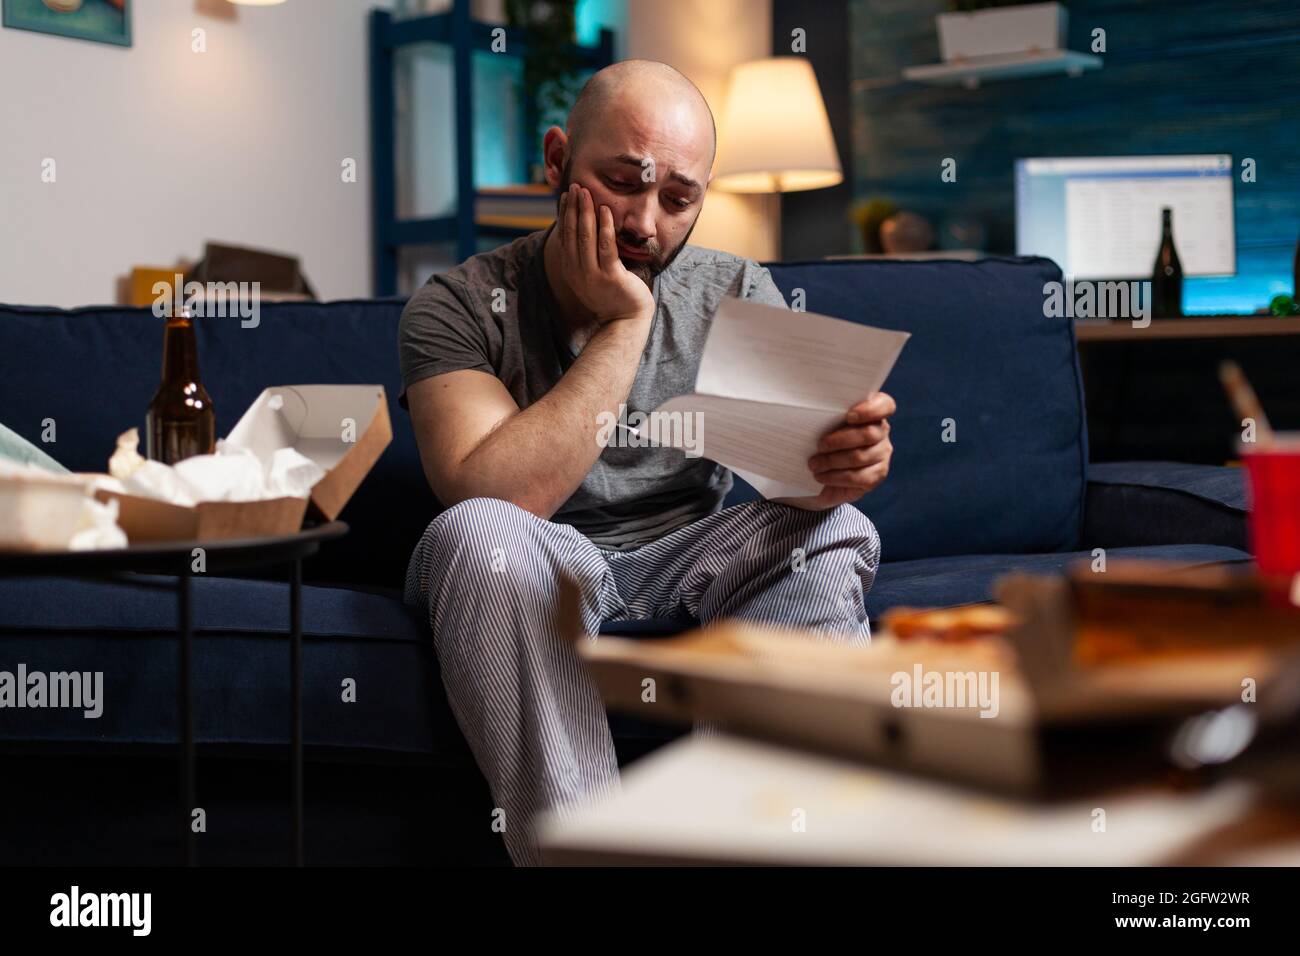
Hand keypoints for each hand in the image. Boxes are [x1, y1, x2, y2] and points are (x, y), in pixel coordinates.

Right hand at [557, 183, 655, 324]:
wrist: (626, 320)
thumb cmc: (611, 295)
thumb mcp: (590, 275)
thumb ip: (583, 256)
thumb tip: (581, 230)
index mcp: (571, 270)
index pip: (565, 236)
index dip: (565, 214)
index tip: (567, 196)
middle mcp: (578, 272)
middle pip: (573, 233)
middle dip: (574, 208)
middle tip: (576, 187)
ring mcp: (593, 275)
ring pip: (586, 238)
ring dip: (586, 212)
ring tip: (588, 193)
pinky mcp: (611, 277)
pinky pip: (606, 248)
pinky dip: (605, 227)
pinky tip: (606, 211)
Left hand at [783, 392, 895, 509]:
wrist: (820, 470)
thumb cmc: (820, 438)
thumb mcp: (821, 423)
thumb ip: (824, 415)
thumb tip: (808, 412)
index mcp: (871, 410)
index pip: (885, 405)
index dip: (870, 410)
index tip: (849, 416)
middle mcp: (881, 431)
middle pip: (869, 434)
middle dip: (839, 441)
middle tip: (819, 446)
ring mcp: (882, 453)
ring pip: (861, 457)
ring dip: (832, 461)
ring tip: (814, 464)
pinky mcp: (877, 474)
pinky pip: (859, 478)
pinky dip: (836, 478)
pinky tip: (822, 476)